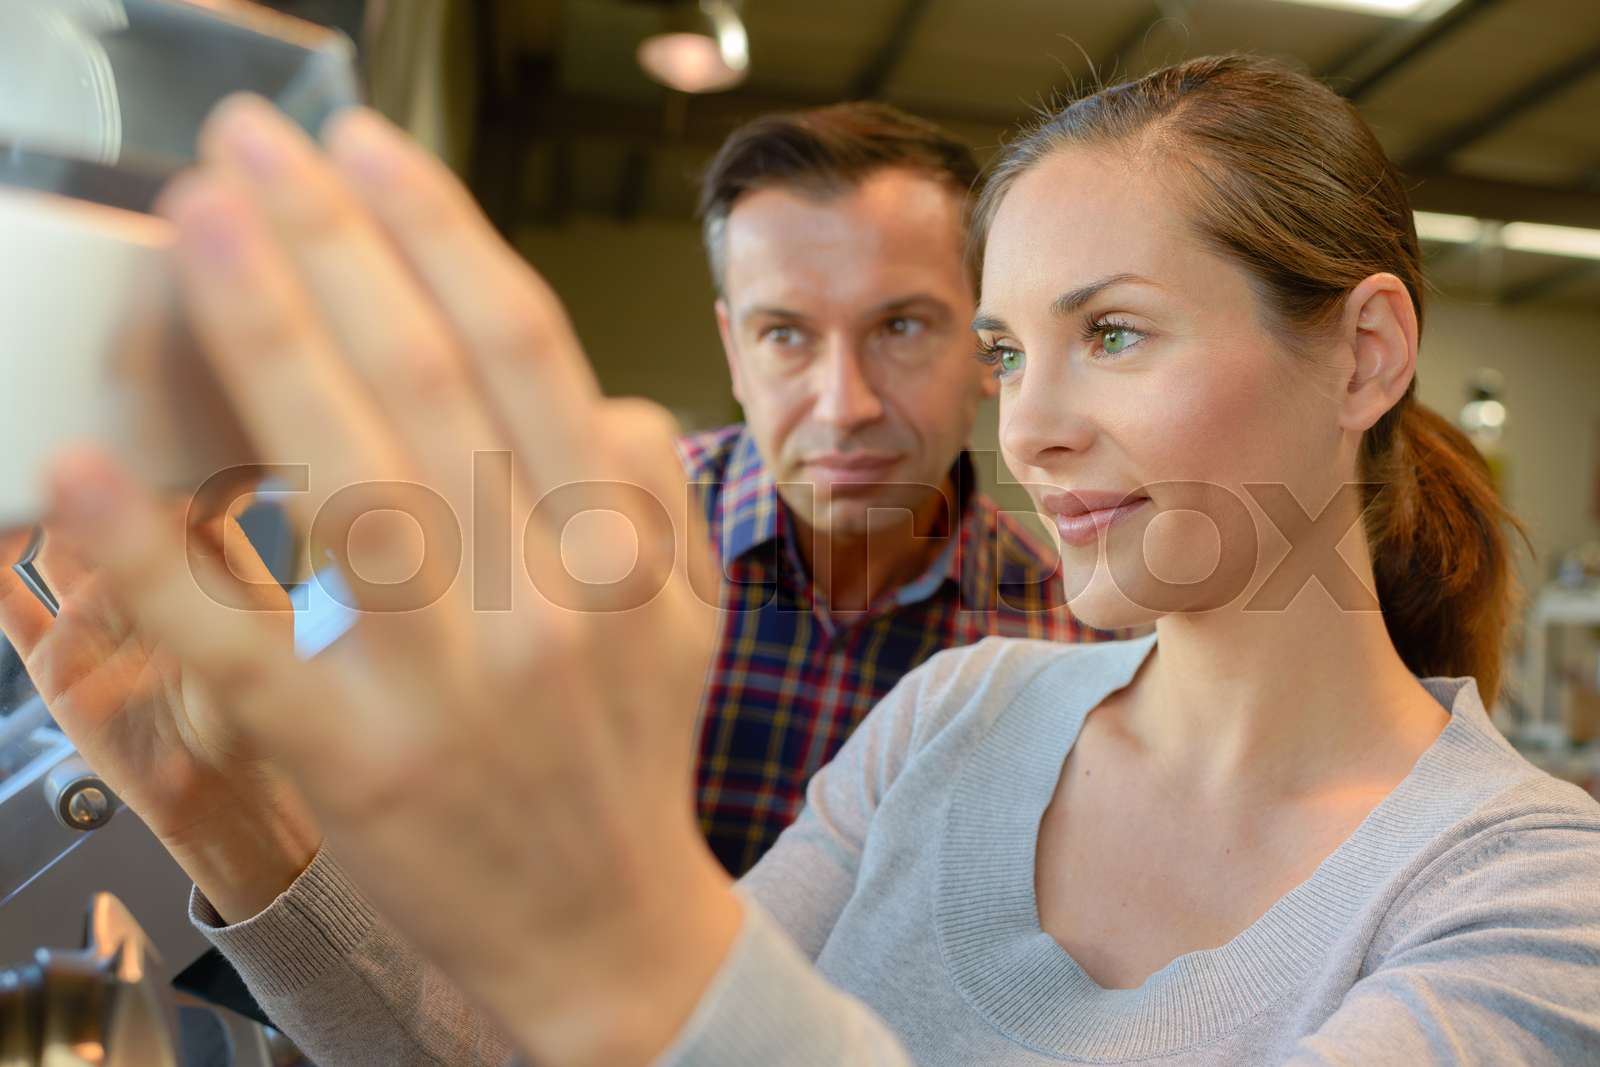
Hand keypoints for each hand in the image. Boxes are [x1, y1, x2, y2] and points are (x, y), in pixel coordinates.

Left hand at [46, 96, 738, 1066]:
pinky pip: (241, 646)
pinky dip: (159, 556)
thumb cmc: (627, 755)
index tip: (362, 149)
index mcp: (619, 552)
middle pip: (425, 382)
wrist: (601, 928)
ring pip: (344, 483)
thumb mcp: (687, 612)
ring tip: (197, 229)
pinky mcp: (348, 764)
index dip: (435, 230)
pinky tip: (96, 467)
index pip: (523, 349)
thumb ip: (650, 485)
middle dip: (328, 241)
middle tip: (248, 149)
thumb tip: (591, 387)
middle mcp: (541, 605)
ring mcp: (443, 687)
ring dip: (259, 338)